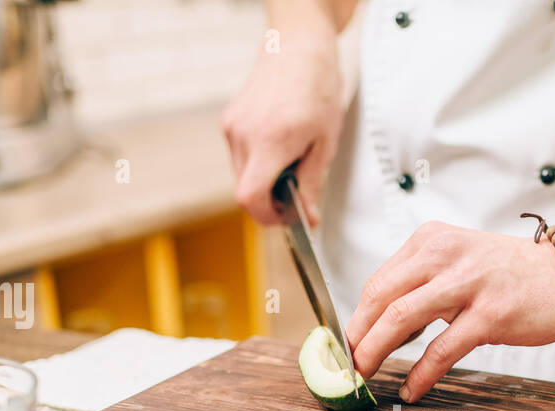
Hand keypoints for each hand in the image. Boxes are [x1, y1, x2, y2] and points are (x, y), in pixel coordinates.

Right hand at [221, 33, 342, 226]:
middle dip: (269, 201)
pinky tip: (277, 146)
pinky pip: (239, 156)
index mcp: (271, 141)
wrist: (297, 49)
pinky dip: (256, 162)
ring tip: (289, 162)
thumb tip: (308, 217)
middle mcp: (244, 134)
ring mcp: (232, 126)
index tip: (286, 217)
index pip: (250, 197)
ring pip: (240, 175)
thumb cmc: (317, 89)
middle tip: (294, 195)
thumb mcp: (325, 142)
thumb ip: (312, 183)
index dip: (266, 216)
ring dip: (262, 180)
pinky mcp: (228, 121)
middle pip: (244, 191)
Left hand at [345, 222, 554, 401]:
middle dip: (358, 336)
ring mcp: (468, 283)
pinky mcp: (490, 313)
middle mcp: (445, 255)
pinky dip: (421, 372)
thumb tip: (382, 326)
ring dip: (376, 350)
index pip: (378, 281)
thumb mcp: (459, 261)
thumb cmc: (511, 274)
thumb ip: (423, 284)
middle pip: (380, 297)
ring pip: (402, 317)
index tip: (347, 345)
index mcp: (431, 241)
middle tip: (348, 365)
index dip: (356, 318)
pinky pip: (443, 348)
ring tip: (365, 375)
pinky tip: (412, 389)